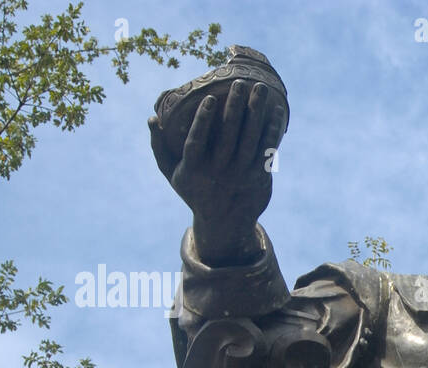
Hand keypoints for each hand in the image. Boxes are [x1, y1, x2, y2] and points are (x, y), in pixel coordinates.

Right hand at [148, 80, 285, 263]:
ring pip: (250, 139)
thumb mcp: (172, 173)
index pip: (197, 141)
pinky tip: (275, 111)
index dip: (203, 120)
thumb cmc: (194, 191)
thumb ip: (159, 146)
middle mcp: (218, 172)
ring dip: (255, 112)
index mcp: (194, 169)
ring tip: (259, 89)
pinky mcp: (258, 178)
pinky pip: (266, 150)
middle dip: (235, 107)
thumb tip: (152, 117)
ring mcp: (240, 176)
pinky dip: (272, 130)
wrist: (224, 224)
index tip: (209, 98)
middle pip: (229, 135)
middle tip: (239, 83)